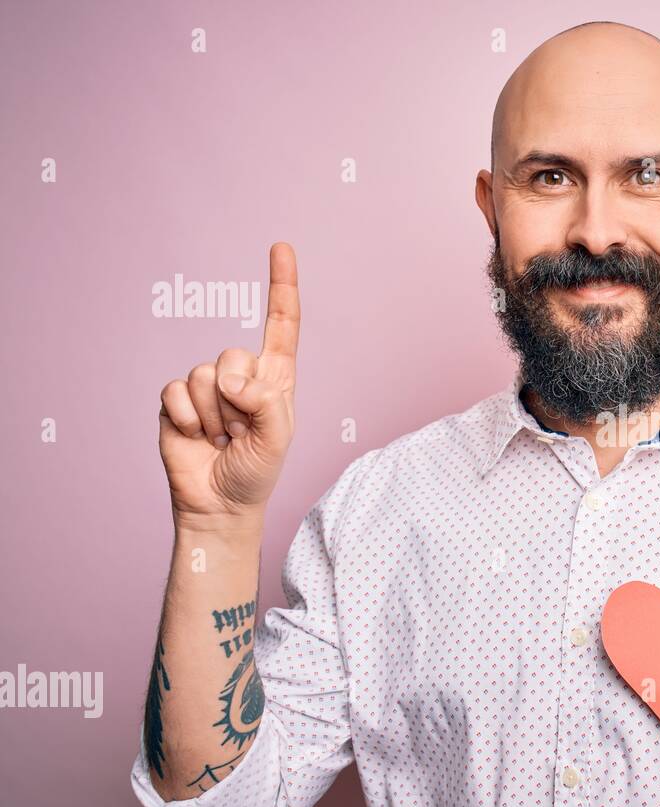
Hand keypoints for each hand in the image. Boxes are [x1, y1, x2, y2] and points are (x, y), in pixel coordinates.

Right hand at [158, 242, 301, 528]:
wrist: (219, 502)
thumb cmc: (256, 470)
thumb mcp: (278, 437)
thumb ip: (266, 401)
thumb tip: (232, 378)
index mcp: (274, 378)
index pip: (281, 323)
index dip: (281, 285)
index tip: (281, 247)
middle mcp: (240, 375)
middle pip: (233, 353)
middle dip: (238, 399)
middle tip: (242, 431)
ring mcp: (206, 387)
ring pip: (204, 374)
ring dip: (216, 415)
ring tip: (223, 438)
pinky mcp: (176, 401)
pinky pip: (176, 390)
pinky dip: (189, 418)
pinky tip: (198, 437)